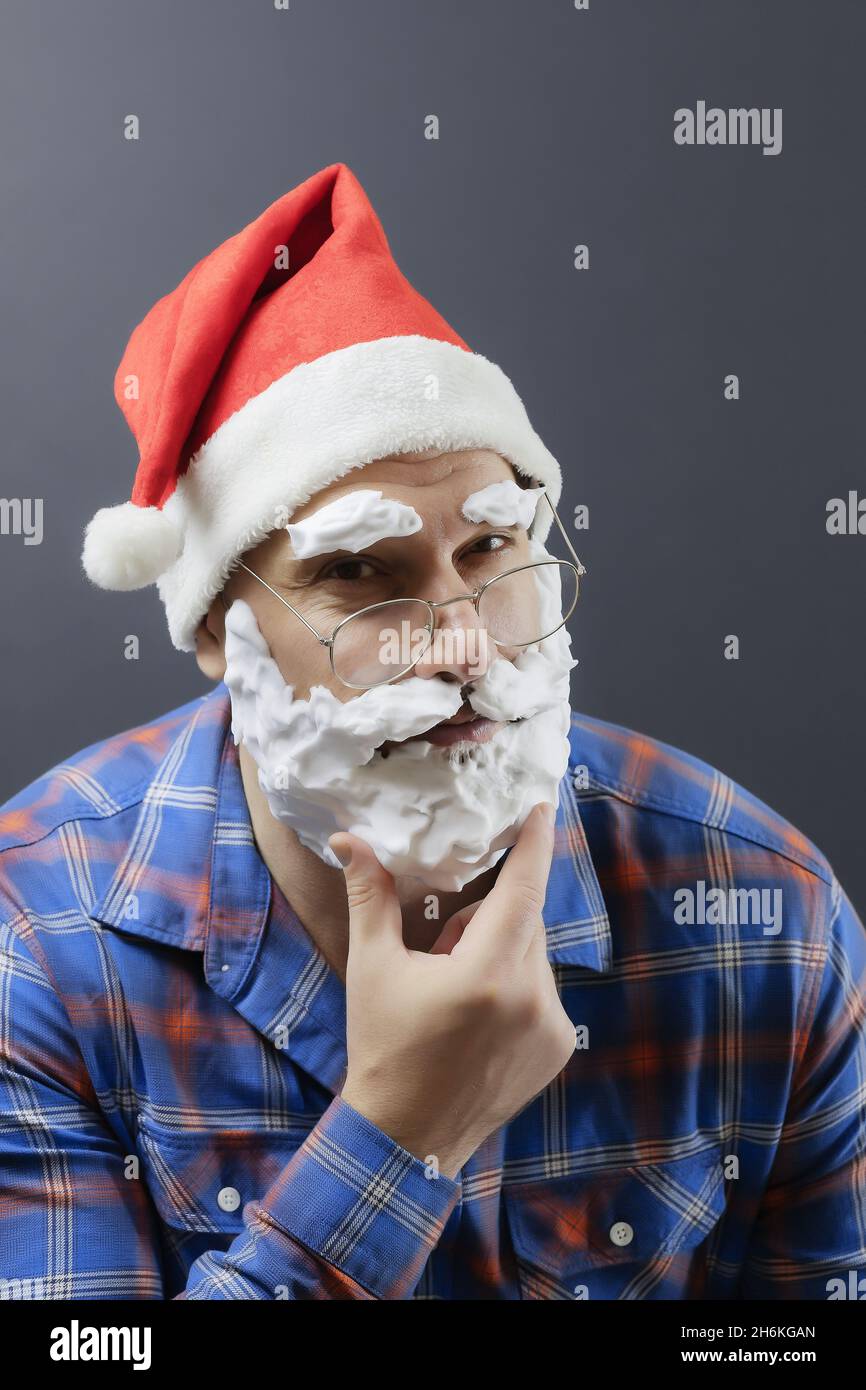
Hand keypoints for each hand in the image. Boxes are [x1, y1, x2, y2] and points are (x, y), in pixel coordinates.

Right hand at [329, 804, 576, 1178]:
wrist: (406, 1137)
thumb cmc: (384, 1047)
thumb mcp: (373, 968)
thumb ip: (371, 897)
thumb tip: (351, 839)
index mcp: (488, 973)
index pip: (523, 889)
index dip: (533, 843)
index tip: (540, 807)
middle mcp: (532, 998)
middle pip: (525, 920)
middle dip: (489, 917)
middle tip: (444, 949)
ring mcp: (552, 1027)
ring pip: (535, 955)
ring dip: (504, 953)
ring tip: (458, 993)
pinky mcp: (558, 1049)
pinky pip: (544, 992)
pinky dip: (518, 988)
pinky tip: (480, 1021)